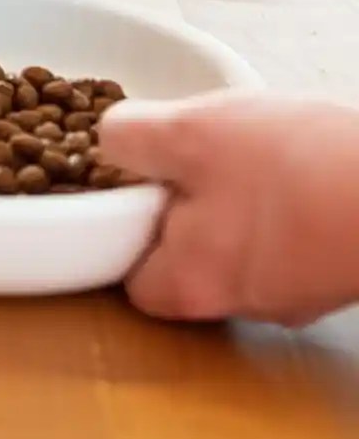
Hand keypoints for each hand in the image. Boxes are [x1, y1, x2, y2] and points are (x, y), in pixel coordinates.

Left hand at [99, 91, 358, 325]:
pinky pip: (291, 237)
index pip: (126, 274)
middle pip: (183, 259)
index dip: (123, 226)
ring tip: (250, 155)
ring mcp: (295, 293)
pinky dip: (286, 205)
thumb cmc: (301, 167)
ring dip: (238, 203)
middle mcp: (238, 305)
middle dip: (184, 208)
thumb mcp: (192, 133)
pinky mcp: (336, 270)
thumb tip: (102, 142)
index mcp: (187, 286)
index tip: (133, 183)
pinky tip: (298, 166)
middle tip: (195, 158)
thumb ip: (131, 140)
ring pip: (240, 246)